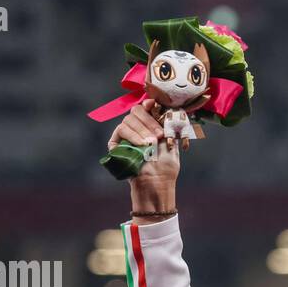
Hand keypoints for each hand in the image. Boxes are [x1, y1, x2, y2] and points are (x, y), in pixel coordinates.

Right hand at [107, 99, 179, 217]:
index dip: (150, 103)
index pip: (147, 107)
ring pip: (129, 119)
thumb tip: (164, 106)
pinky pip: (121, 130)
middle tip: (158, 136)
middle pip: (137, 110)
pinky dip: (132, 135)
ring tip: (151, 144)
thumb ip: (167, 125)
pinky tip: (141, 144)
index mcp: (151, 124)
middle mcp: (138, 127)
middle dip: (149, 121)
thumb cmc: (166, 166)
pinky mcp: (116, 142)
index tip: (155, 103)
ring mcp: (126, 134)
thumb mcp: (171, 142)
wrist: (156, 183)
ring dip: (142, 130)